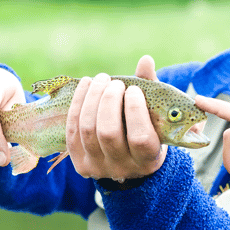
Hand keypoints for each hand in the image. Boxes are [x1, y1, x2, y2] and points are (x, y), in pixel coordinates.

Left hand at [66, 55, 165, 180]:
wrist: (129, 164)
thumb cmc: (148, 133)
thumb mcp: (155, 117)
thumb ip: (152, 90)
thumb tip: (145, 60)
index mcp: (148, 160)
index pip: (140, 138)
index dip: (135, 110)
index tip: (134, 90)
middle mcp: (123, 168)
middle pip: (108, 132)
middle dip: (109, 101)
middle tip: (115, 83)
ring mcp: (98, 167)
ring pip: (88, 129)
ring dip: (92, 98)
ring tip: (101, 79)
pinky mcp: (80, 163)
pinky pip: (73, 130)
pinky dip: (78, 104)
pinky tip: (87, 85)